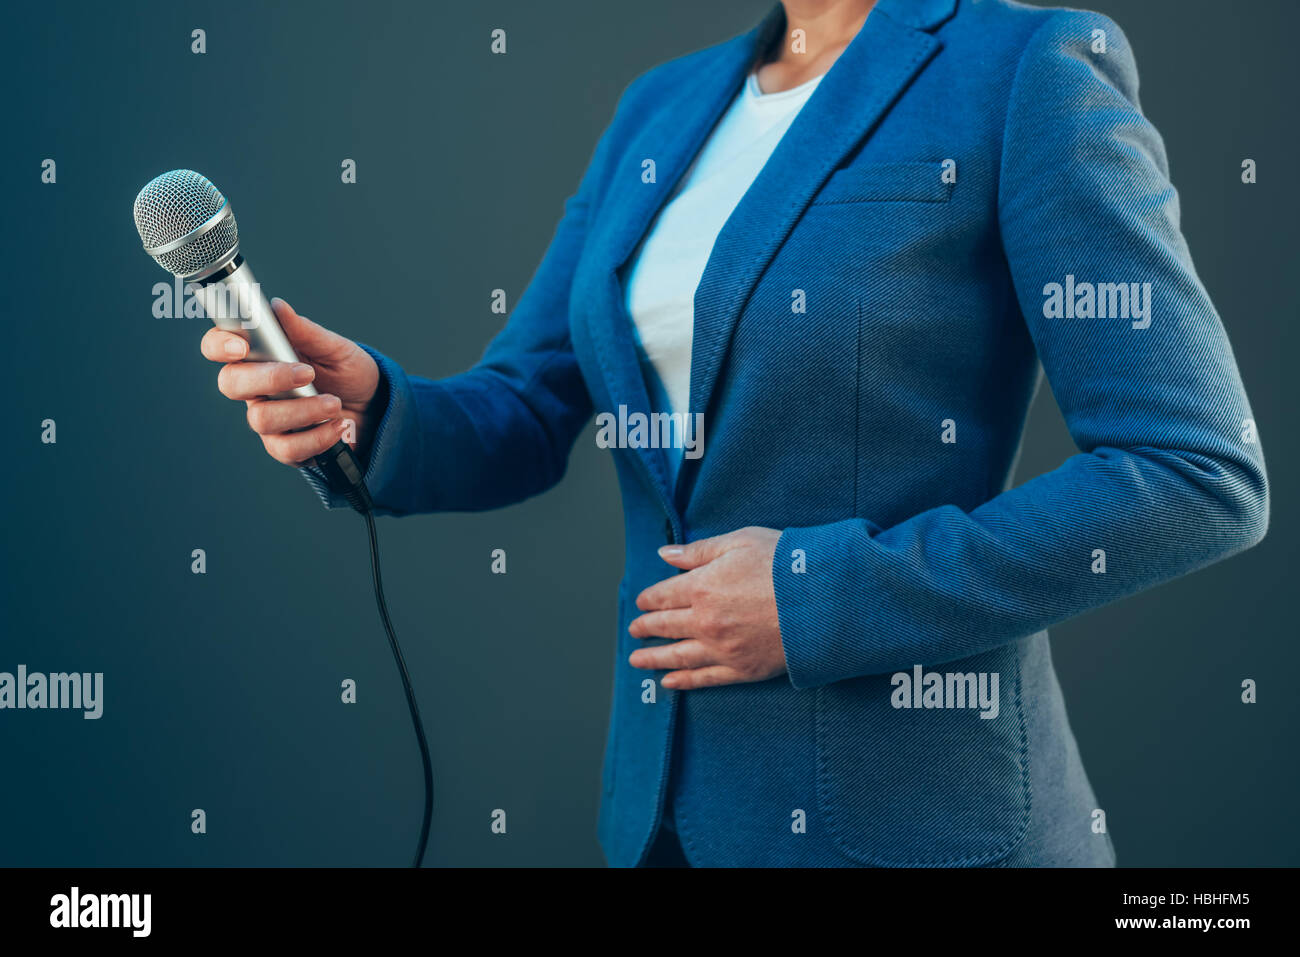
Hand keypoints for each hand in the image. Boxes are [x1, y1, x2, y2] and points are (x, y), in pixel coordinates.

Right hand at [200, 298, 380, 465]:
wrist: (374, 409)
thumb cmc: (349, 375)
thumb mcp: (336, 349)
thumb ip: (305, 331)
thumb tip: (278, 307)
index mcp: (260, 356)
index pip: (219, 346)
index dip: (219, 345)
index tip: (241, 346)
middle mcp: (256, 388)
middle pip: (230, 384)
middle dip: (268, 378)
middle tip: (306, 373)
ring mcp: (268, 419)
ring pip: (261, 419)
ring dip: (303, 410)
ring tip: (334, 403)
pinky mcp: (284, 447)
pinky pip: (286, 448)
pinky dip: (317, 437)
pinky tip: (337, 426)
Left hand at [628, 526, 785, 689]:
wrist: (824, 600)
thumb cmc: (786, 564)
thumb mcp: (740, 542)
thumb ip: (699, 551)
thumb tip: (666, 555)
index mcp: (701, 587)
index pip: (663, 595)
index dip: (649, 599)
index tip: (642, 602)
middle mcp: (705, 621)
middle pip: (666, 627)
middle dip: (646, 628)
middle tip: (634, 631)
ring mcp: (722, 648)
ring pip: (678, 656)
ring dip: (654, 659)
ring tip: (638, 661)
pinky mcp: (742, 669)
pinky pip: (705, 678)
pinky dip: (684, 681)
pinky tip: (670, 682)